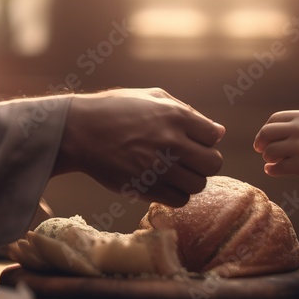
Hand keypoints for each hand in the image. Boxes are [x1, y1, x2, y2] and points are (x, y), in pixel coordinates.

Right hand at [55, 88, 225, 206]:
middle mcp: (171, 142)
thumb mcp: (151, 97)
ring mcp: (159, 167)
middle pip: (214, 163)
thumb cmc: (116, 110)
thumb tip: (218, 132)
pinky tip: (163, 184)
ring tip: (174, 172)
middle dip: (204, 162)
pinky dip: (176, 195)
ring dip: (190, 180)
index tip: (192, 141)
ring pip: (199, 185)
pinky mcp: (146, 188)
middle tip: (188, 160)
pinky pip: (180, 200)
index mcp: (175, 116)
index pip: (214, 136)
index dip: (205, 140)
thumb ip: (187, 112)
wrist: (80, 131)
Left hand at [253, 110, 298, 186]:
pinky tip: (272, 171)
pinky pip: (277, 167)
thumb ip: (298, 125)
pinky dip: (272, 170)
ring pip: (270, 151)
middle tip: (260, 150)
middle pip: (267, 132)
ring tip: (272, 161)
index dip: (266, 129)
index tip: (265, 139)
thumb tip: (271, 134)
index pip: (274, 119)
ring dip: (268, 157)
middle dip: (260, 142)